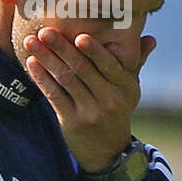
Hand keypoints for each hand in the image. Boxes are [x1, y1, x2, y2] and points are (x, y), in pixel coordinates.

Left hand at [22, 27, 155, 172]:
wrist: (108, 150)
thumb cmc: (117, 109)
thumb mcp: (130, 89)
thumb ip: (136, 62)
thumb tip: (150, 38)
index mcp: (127, 87)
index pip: (109, 65)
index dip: (94, 51)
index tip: (79, 35)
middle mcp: (110, 100)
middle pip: (82, 69)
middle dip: (62, 48)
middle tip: (45, 31)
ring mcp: (90, 112)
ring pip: (65, 80)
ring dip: (46, 59)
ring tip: (31, 42)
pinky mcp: (71, 121)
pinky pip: (54, 95)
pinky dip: (41, 78)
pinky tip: (32, 63)